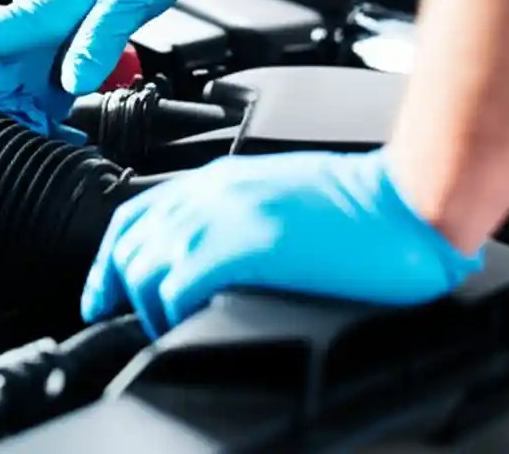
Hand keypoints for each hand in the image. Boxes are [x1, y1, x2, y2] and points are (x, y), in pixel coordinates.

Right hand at [0, 0, 258, 123]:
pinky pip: (53, 80)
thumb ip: (100, 38)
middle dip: (11, 117)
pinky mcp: (76, 36)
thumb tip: (74, 82)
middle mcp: (39, 22)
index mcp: (40, 8)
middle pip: (0, 80)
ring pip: (25, 85)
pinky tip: (76, 123)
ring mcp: (55, 31)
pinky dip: (58, 106)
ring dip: (37, 116)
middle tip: (46, 145)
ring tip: (68, 143)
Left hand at [81, 150, 483, 338]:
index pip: (135, 215)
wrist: (408, 204)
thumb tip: (210, 255)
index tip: (101, 289)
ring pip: (142, 267)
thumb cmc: (360, 205)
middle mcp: (210, 193)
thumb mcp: (277, 197)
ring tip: (164, 327)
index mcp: (218, 180)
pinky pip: (176, 285)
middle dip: (112, 285)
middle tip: (115, 317)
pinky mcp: (244, 246)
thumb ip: (235, 216)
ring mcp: (223, 217)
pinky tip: (185, 323)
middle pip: (127, 242)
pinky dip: (169, 312)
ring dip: (146, 305)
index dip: (109, 257)